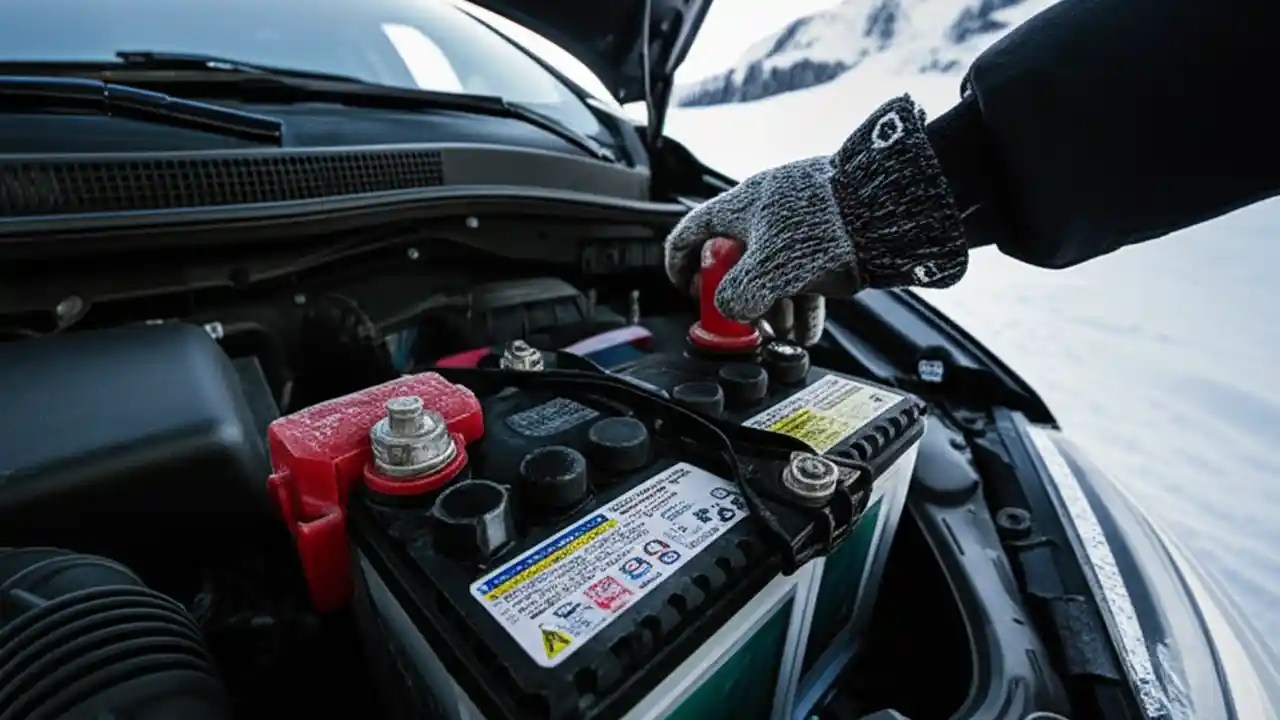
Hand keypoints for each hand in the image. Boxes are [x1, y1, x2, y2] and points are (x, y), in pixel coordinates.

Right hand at [664, 156, 851, 346]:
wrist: (880, 207)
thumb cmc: (822, 225)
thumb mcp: (767, 271)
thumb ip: (737, 297)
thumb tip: (732, 310)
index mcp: (736, 210)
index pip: (689, 235)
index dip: (680, 265)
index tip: (686, 291)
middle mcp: (761, 215)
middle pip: (734, 263)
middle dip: (738, 301)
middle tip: (743, 323)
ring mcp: (793, 227)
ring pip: (770, 274)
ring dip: (772, 310)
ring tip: (781, 334)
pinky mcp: (822, 239)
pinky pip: (802, 277)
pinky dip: (801, 306)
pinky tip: (806, 331)